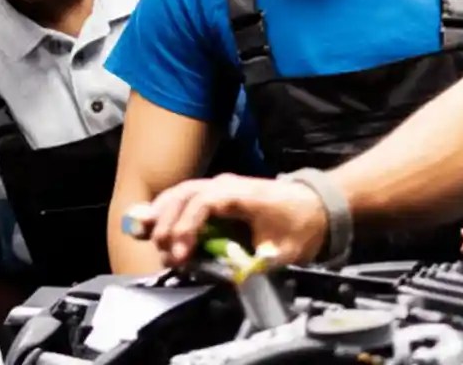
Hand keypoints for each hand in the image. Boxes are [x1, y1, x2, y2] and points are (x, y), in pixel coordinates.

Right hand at [134, 174, 329, 267]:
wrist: (316, 206)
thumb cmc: (300, 226)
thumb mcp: (285, 251)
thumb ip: (257, 263)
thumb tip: (232, 277)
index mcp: (241, 195)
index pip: (203, 203)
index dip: (187, 227)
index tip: (181, 253)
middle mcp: (224, 185)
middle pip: (183, 194)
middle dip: (166, 223)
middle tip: (162, 252)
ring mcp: (217, 186)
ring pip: (179, 192)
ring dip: (160, 214)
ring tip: (146, 236)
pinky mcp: (214, 195)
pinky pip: (182, 196)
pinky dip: (165, 210)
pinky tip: (152, 224)